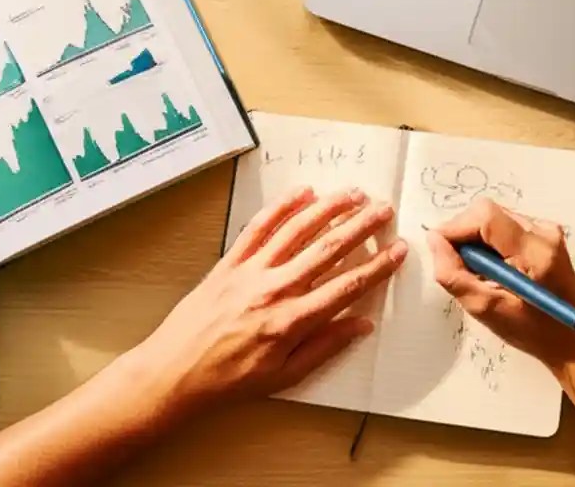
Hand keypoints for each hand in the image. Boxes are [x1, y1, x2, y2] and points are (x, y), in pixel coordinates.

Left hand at [129, 186, 406, 416]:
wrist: (176, 370)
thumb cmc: (230, 380)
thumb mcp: (285, 376)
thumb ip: (325, 347)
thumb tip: (361, 324)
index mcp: (293, 321)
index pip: (348, 286)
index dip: (378, 266)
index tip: (398, 250)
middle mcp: (275, 289)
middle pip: (328, 249)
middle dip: (361, 227)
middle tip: (384, 210)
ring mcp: (251, 271)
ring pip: (297, 230)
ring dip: (328, 208)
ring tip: (352, 193)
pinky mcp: (230, 262)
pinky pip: (259, 227)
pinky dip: (282, 207)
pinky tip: (302, 193)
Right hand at [427, 198, 574, 369]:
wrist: (571, 339)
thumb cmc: (532, 331)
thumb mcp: (486, 310)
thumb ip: (454, 275)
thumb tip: (434, 241)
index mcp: (535, 251)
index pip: (485, 216)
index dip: (455, 228)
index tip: (441, 251)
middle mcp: (544, 232)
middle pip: (488, 212)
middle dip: (464, 234)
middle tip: (460, 266)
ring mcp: (547, 231)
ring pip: (494, 217)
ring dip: (477, 240)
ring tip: (479, 271)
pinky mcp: (545, 234)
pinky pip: (504, 225)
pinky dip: (490, 242)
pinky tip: (494, 267)